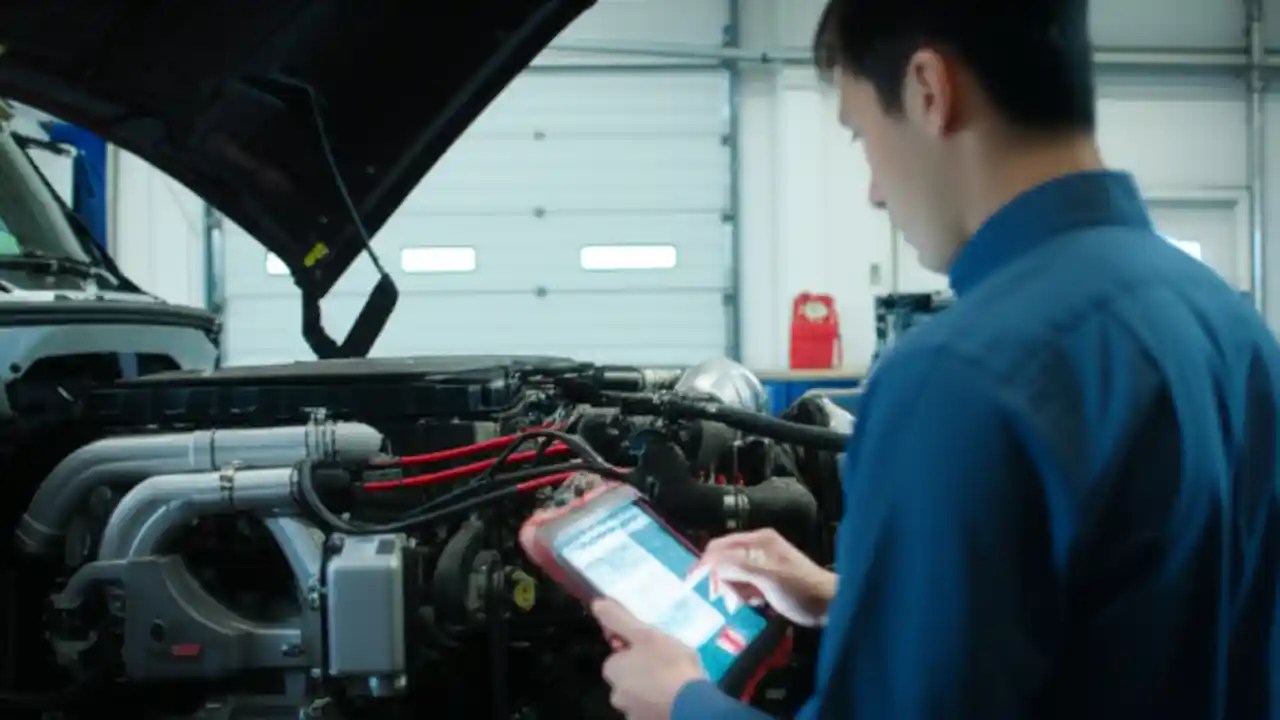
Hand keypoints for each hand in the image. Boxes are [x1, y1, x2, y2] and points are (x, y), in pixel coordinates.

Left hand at [592, 598, 706, 719]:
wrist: (693, 707)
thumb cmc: (669, 665)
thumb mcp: (645, 634)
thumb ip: (619, 619)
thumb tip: (596, 604)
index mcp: (613, 671)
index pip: (617, 657)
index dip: (635, 650)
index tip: (654, 647)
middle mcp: (617, 696)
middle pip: (629, 678)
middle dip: (644, 672)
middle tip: (669, 663)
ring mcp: (634, 715)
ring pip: (642, 697)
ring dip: (654, 690)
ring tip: (678, 682)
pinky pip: (654, 710)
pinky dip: (662, 705)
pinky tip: (679, 698)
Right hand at [697, 528, 836, 626]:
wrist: (831, 605)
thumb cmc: (800, 590)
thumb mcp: (767, 577)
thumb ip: (737, 566)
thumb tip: (708, 561)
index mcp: (758, 540)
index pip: (719, 546)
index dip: (705, 563)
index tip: (693, 583)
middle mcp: (759, 545)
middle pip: (724, 558)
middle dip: (721, 578)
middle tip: (725, 598)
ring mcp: (764, 560)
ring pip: (733, 572)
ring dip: (734, 588)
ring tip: (747, 602)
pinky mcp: (768, 575)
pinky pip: (745, 581)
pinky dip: (744, 592)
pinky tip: (756, 602)